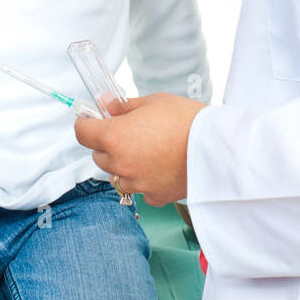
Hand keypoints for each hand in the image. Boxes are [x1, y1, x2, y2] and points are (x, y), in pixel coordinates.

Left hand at [74, 93, 207, 206]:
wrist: (218, 148)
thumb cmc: (187, 120)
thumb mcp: (154, 102)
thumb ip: (124, 106)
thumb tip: (105, 103)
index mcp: (115, 137)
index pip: (82, 133)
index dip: (87, 124)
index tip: (93, 120)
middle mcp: (120, 164)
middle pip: (99, 156)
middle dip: (109, 144)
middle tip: (131, 132)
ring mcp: (136, 184)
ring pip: (118, 175)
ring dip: (126, 164)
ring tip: (150, 151)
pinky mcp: (154, 197)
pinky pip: (141, 188)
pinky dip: (146, 179)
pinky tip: (163, 166)